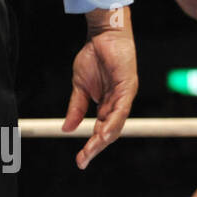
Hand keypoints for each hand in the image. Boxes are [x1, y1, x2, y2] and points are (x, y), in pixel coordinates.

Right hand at [65, 7, 137, 168]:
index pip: (100, 130)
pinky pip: (121, 107)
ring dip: (105, 137)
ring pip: (117, 123)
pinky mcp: (128, 86)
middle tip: (83, 160)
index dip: (91, 145)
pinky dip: (113, 120)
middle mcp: (118, 103)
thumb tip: (67, 129)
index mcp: (107, 105)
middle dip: (96, 146)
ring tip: (93, 149)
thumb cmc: (94, 58)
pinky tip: (104, 131)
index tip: (80, 160)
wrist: (102, 36)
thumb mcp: (80, 87)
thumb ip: (76, 108)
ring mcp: (124, 96)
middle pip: (110, 131)